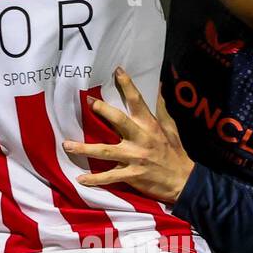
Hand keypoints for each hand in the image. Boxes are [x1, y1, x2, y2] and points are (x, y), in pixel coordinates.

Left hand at [62, 69, 193, 202]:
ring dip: (85, 148)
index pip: (137, 101)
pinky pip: (110, 177)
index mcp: (150, 126)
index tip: (117, 71)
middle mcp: (141, 139)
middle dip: (103, 110)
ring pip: (106, 151)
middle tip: (88, 101)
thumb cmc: (175, 153)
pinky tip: (80, 180)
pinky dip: (94, 179)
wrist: (184, 181)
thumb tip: (161, 86)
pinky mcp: (132, 175)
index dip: (128, 85)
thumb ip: (162, 108)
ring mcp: (135, 158)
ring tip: (67, 145)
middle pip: (119, 121)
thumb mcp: (171, 128)